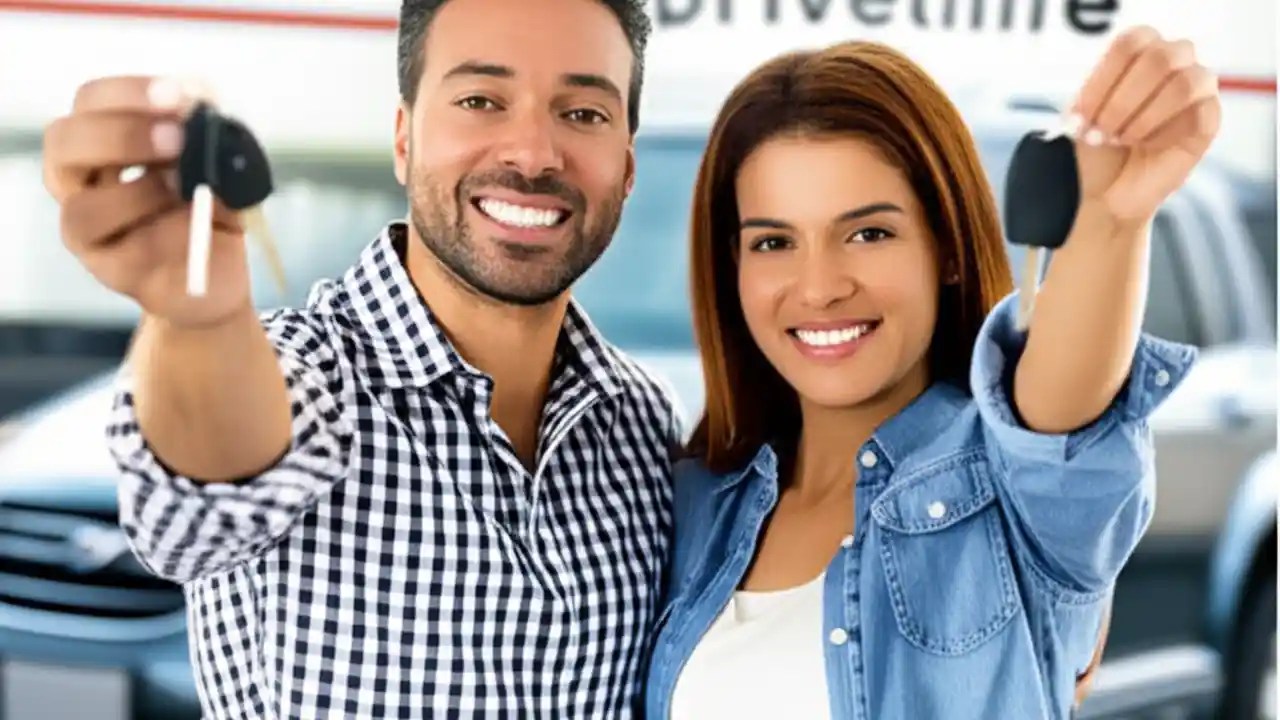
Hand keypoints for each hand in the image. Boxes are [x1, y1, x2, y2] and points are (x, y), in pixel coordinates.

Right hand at [43, 76, 252, 327]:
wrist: (218, 273)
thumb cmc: (209, 209)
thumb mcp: (219, 169)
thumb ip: (209, 143)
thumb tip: (207, 120)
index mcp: (103, 139)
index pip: (93, 101)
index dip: (131, 92)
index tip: (179, 94)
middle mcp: (81, 179)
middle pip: (65, 142)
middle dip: (123, 134)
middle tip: (179, 137)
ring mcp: (87, 227)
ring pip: (83, 206)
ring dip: (141, 190)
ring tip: (187, 186)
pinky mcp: (108, 267)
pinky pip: (119, 251)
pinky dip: (156, 231)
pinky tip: (189, 222)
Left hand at [1068, 26, 1221, 225]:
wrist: (1108, 190)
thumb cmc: (1095, 148)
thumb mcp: (1080, 120)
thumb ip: (1088, 100)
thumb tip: (1090, 109)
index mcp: (1139, 50)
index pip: (1128, 44)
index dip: (1102, 82)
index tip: (1081, 117)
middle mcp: (1173, 59)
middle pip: (1159, 57)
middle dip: (1122, 101)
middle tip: (1102, 131)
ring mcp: (1196, 86)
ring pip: (1183, 84)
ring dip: (1145, 117)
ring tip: (1123, 140)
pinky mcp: (1209, 118)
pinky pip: (1199, 115)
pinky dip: (1164, 134)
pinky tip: (1148, 147)